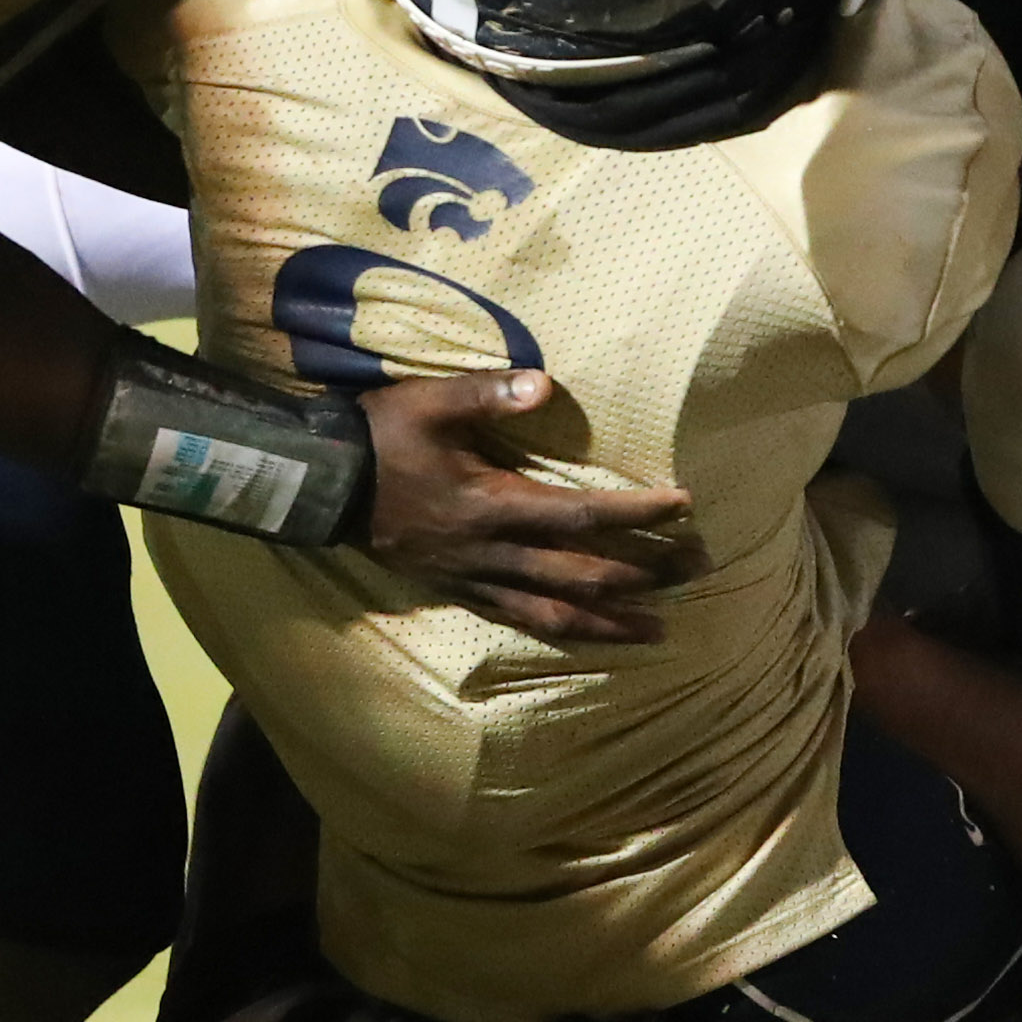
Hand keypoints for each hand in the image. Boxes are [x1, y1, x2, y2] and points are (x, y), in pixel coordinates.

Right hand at [358, 369, 691, 644]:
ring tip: (662, 629)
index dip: (635, 514)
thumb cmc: (379, 437)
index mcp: (492, 505)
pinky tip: (590, 636)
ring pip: (559, 611)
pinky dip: (564, 630)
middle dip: (646, 571)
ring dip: (614, 621)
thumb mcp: (429, 402)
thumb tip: (544, 385)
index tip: (683, 506)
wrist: (322, 486)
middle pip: (585, 572)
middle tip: (699, 566)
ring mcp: (476, 579)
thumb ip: (487, 392)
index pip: (581, 516)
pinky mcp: (460, 591)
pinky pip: (522, 620)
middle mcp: (492, 552)